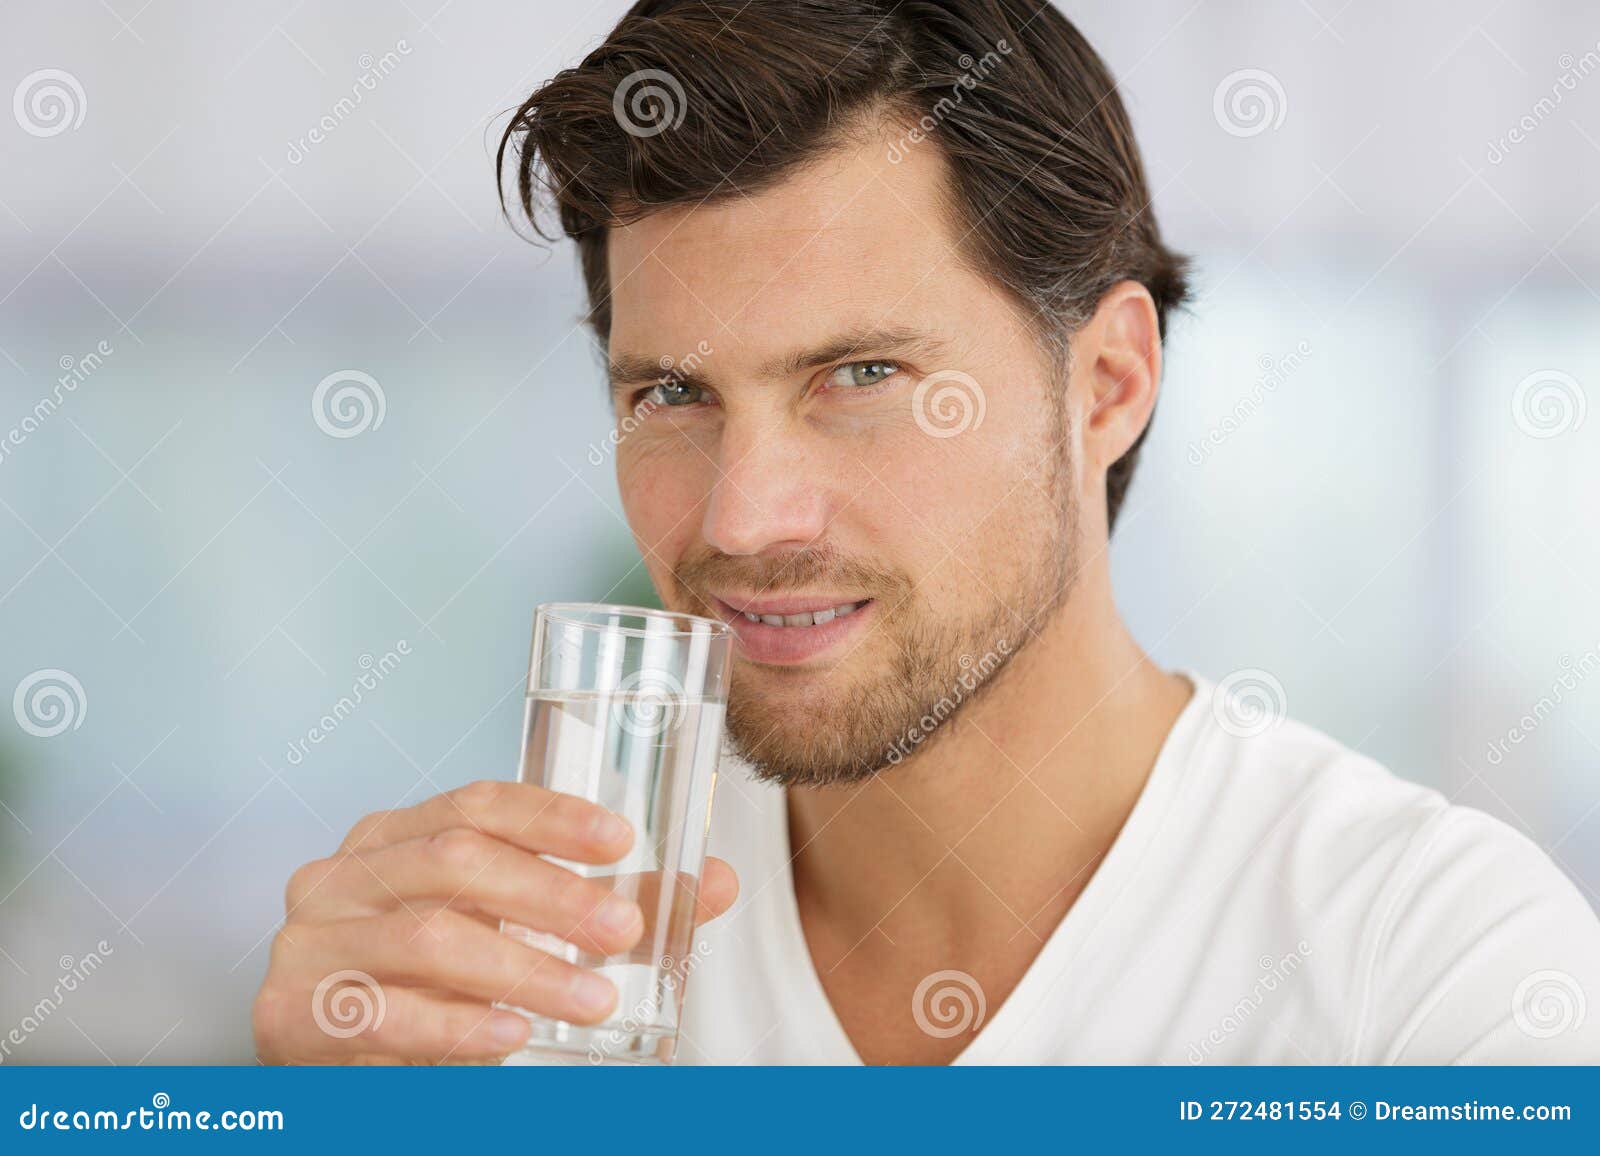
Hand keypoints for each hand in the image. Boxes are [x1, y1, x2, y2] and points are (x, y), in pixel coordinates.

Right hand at [251, 780, 737, 1063]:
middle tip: (624, 933)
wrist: (334, 1065)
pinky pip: (384, 1014)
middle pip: (456, 860)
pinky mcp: (292, 1013)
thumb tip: (715, 883)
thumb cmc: (433, 986)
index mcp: (395, 835)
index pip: (477, 801)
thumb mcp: (513, 937)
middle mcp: (344, 874)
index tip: (623, 841)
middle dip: (551, 895)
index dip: (552, 815)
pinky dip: (458, 1026)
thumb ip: (607, 909)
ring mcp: (310, 942)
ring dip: (523, 969)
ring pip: (429, 939)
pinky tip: (512, 1034)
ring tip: (592, 997)